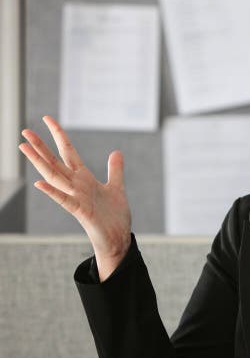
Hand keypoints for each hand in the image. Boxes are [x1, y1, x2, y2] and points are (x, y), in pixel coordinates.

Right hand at [19, 116, 130, 276]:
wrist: (118, 239)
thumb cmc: (114, 216)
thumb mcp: (116, 188)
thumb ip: (114, 170)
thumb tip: (116, 152)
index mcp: (84, 179)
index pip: (68, 152)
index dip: (59, 135)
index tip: (47, 118)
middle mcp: (77, 186)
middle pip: (55, 162)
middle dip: (41, 147)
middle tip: (24, 131)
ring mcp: (76, 198)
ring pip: (54, 177)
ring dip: (39, 163)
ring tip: (24, 148)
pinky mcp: (80, 212)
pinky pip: (64, 200)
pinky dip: (53, 192)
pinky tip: (40, 183)